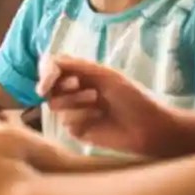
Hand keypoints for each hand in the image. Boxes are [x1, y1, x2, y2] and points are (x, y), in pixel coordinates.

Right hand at [37, 55, 180, 156]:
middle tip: (92, 93)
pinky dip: (83, 119)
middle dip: (67, 90)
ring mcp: (74, 111)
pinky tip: (100, 121)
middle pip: (50, 88)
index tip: (45, 86)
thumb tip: (48, 63)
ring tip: (101, 106)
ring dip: (78, 104)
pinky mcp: (77, 130)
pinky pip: (66, 123)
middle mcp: (74, 92)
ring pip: (55, 106)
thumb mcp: (105, 75)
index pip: (52, 68)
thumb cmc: (133, 97)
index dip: (45, 74)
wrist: (149, 127)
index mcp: (81, 74)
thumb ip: (75, 66)